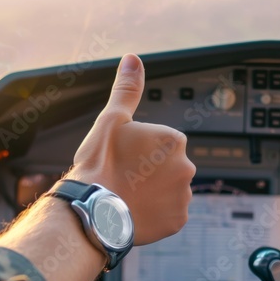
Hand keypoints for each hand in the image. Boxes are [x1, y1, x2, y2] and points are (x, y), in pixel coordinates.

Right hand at [66, 54, 195, 244]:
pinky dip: (155, 213)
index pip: (160, 143)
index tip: (123, 158)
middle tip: (123, 178)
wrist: (92, 211)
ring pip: (169, 190)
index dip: (139, 150)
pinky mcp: (178, 221)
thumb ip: (127, 89)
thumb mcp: (111, 119)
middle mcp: (186, 167)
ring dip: (153, 193)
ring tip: (127, 196)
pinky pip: (169, 214)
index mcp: (174, 140)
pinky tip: (135, 211)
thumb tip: (133, 59)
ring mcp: (183, 196)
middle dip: (149, 172)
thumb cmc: (99, 164)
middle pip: (167, 166)